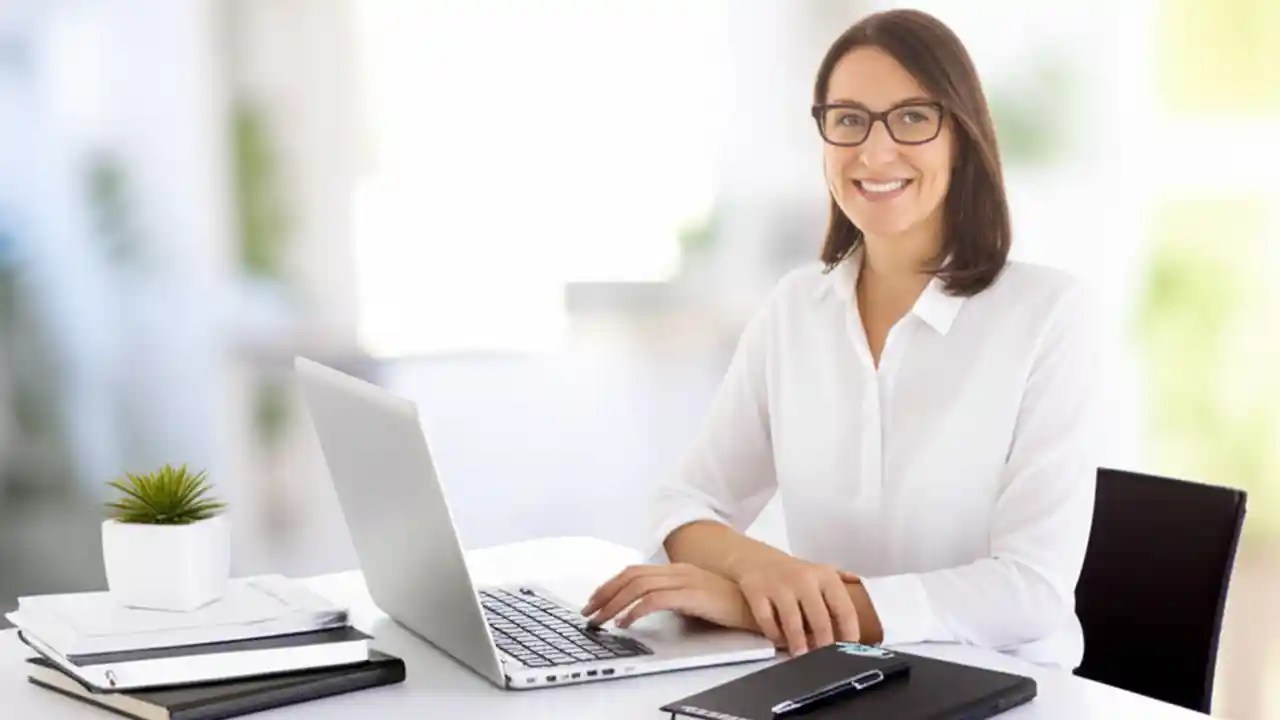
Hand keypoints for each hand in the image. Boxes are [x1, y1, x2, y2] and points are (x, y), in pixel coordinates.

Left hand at [579, 564, 759, 632]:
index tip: (596, 601)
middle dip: (605, 593)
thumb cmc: (733, 605)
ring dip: (614, 604)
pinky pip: (655, 600)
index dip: (611, 585)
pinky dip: (635, 611)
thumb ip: (676, 597)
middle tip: (588, 612)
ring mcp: (686, 580)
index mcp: (679, 570)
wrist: (764, 605)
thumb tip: (647, 609)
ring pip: (638, 586)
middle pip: (631, 575)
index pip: (635, 571)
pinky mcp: (693, 595)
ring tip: (601, 620)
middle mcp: (679, 571)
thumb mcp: (698, 598)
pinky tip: (626, 623)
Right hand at [730, 551, 860, 655]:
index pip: (844, 609)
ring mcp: (779, 586)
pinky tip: (780, 640)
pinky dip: (775, 635)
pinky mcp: (757, 592)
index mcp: (825, 576)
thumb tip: (862, 586)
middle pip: (820, 620)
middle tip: (825, 659)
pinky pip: (767, 621)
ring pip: (793, 623)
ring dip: (799, 644)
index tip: (849, 650)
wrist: (754, 557)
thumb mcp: (820, 571)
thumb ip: (842, 580)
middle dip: (824, 644)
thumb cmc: (793, 571)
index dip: (849, 633)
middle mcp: (804, 579)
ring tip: (802, 656)